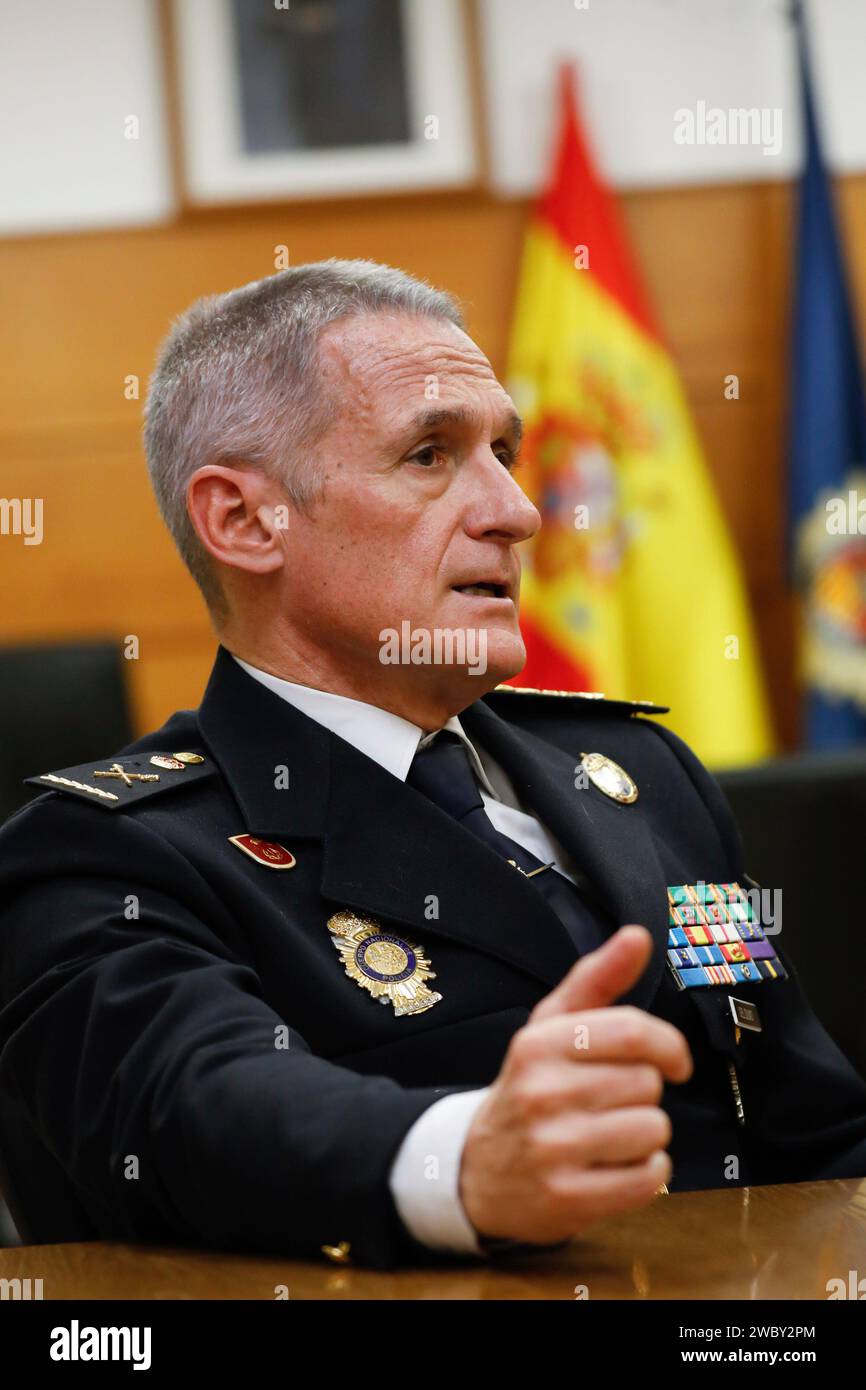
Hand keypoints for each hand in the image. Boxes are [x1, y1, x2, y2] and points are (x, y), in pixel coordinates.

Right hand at [458, 925, 692, 1246]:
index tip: (674, 1061)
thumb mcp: (551, 1027)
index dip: (669, 1046)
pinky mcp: (568, 1199)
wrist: (477, 1169)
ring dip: (645, 1136)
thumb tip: (639, 935)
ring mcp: (553, 1148)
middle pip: (648, 1084)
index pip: (634, 1031)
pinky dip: (646, 1174)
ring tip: (610, 1135)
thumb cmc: (530, 1088)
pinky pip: (649, 1179)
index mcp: (539, 1043)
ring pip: (653, 1131)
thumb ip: (598, 978)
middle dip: (642, 1094)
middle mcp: (542, 1092)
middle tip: (610, 1102)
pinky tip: (615, 1166)